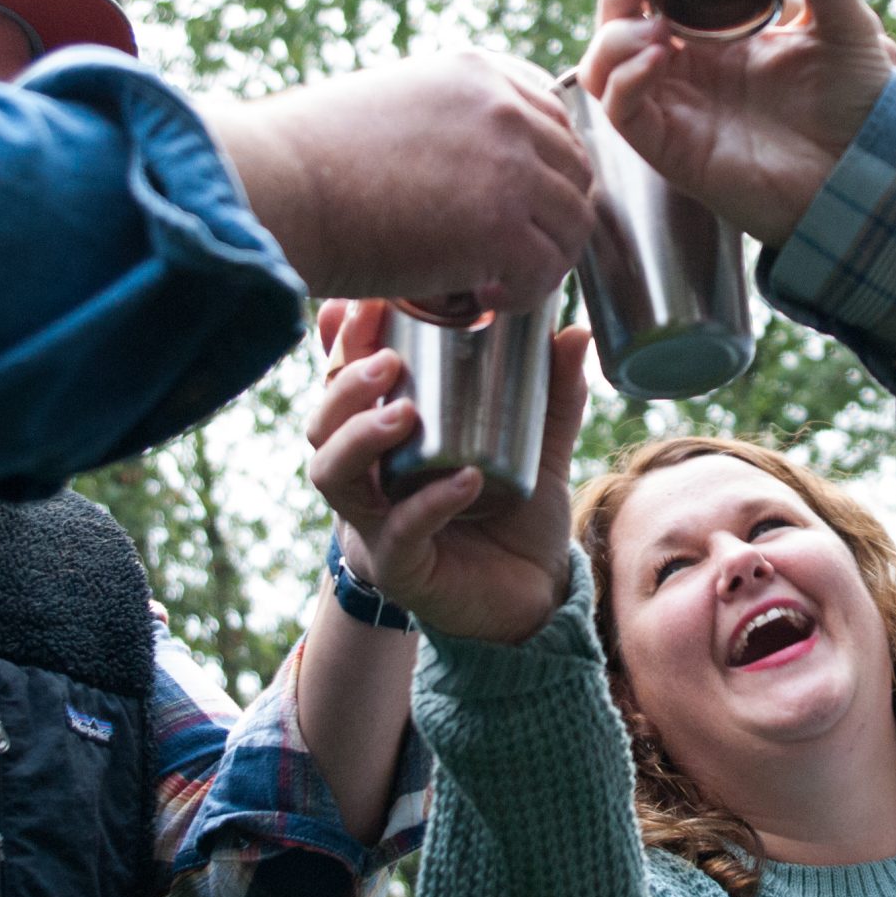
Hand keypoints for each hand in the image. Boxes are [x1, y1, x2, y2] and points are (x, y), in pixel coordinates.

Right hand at [206, 51, 592, 313]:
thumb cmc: (306, 159)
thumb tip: (463, 168)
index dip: (541, 169)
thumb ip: (442, 122)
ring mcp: (509, 164)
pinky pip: (547, 271)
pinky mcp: (501, 225)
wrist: (273, 187)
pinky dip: (524, 293)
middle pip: (573, 169)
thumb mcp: (389, 106)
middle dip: (549, 216)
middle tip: (507, 253)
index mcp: (478, 72)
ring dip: (542, 257)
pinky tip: (483, 299)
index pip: (553, 118)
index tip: (515, 205)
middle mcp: (504, 107)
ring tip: (495, 279)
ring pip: (572, 222)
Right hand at [304, 298, 592, 644]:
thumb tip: (573, 331)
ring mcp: (373, 525)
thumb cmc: (516, 514)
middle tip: (387, 359)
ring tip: (405, 412)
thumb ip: (550, 394)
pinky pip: (399, 534)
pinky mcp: (399, 569)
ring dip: (362, 438)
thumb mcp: (537, 445)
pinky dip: (429, 504)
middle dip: (344, 384)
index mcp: (385, 439)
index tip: (365, 302)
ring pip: (335, 476)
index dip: (343, 343)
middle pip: (322, 424)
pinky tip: (466, 480)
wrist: (534, 595)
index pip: (345, 382)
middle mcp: (367, 478)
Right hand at [578, 0, 891, 246]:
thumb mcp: (840, 19)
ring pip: (602, 65)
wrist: (869, 169)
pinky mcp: (671, 148)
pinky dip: (625, 79)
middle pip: (616, 22)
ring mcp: (676, 108)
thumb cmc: (858, 102)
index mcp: (716, 35)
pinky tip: (658, 57)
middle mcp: (687, 68)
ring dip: (613, 35)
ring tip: (653, 23)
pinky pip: (621, 111)